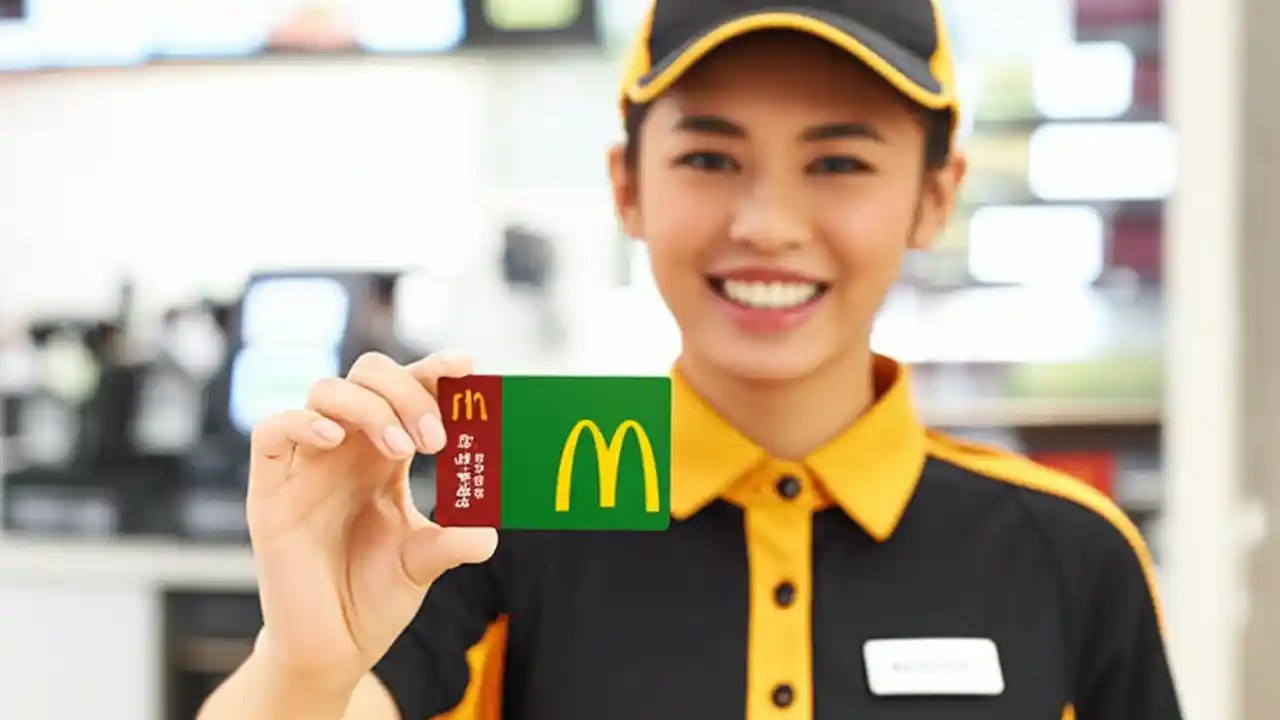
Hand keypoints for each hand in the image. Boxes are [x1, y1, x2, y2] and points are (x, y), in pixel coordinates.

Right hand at [245, 350, 497, 686]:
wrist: (333, 646)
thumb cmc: (374, 595)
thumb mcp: (423, 562)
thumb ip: (453, 542)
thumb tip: (489, 534)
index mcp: (384, 454)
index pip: (406, 389)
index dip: (432, 370)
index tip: (467, 367)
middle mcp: (346, 449)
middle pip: (367, 376)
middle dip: (407, 390)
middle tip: (437, 438)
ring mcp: (306, 466)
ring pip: (325, 391)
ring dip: (371, 407)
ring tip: (404, 449)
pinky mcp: (270, 492)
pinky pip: (271, 432)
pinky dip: (301, 422)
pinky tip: (334, 438)